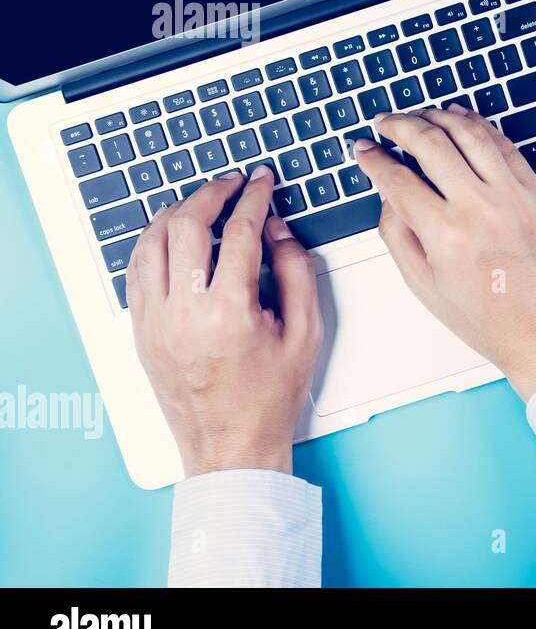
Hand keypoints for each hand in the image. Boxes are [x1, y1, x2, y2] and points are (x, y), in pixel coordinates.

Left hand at [124, 166, 322, 476]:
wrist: (231, 447)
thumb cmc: (270, 397)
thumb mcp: (306, 333)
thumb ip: (296, 272)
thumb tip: (277, 231)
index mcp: (230, 313)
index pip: (238, 232)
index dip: (254, 198)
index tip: (262, 182)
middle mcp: (185, 313)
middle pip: (187, 226)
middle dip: (211, 194)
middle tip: (232, 183)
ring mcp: (155, 322)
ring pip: (152, 242)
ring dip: (176, 212)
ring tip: (201, 202)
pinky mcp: (141, 332)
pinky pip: (137, 271)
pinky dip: (153, 243)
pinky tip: (171, 235)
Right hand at [354, 105, 535, 399]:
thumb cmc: (493, 322)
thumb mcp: (427, 288)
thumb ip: (399, 237)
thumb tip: (388, 197)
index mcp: (446, 236)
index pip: (397, 179)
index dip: (374, 159)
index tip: (365, 150)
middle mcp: (480, 209)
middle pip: (430, 143)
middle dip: (400, 125)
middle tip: (386, 122)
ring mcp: (514, 197)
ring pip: (470, 134)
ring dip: (439, 116)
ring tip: (422, 114)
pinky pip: (506, 146)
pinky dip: (481, 127)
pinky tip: (464, 121)